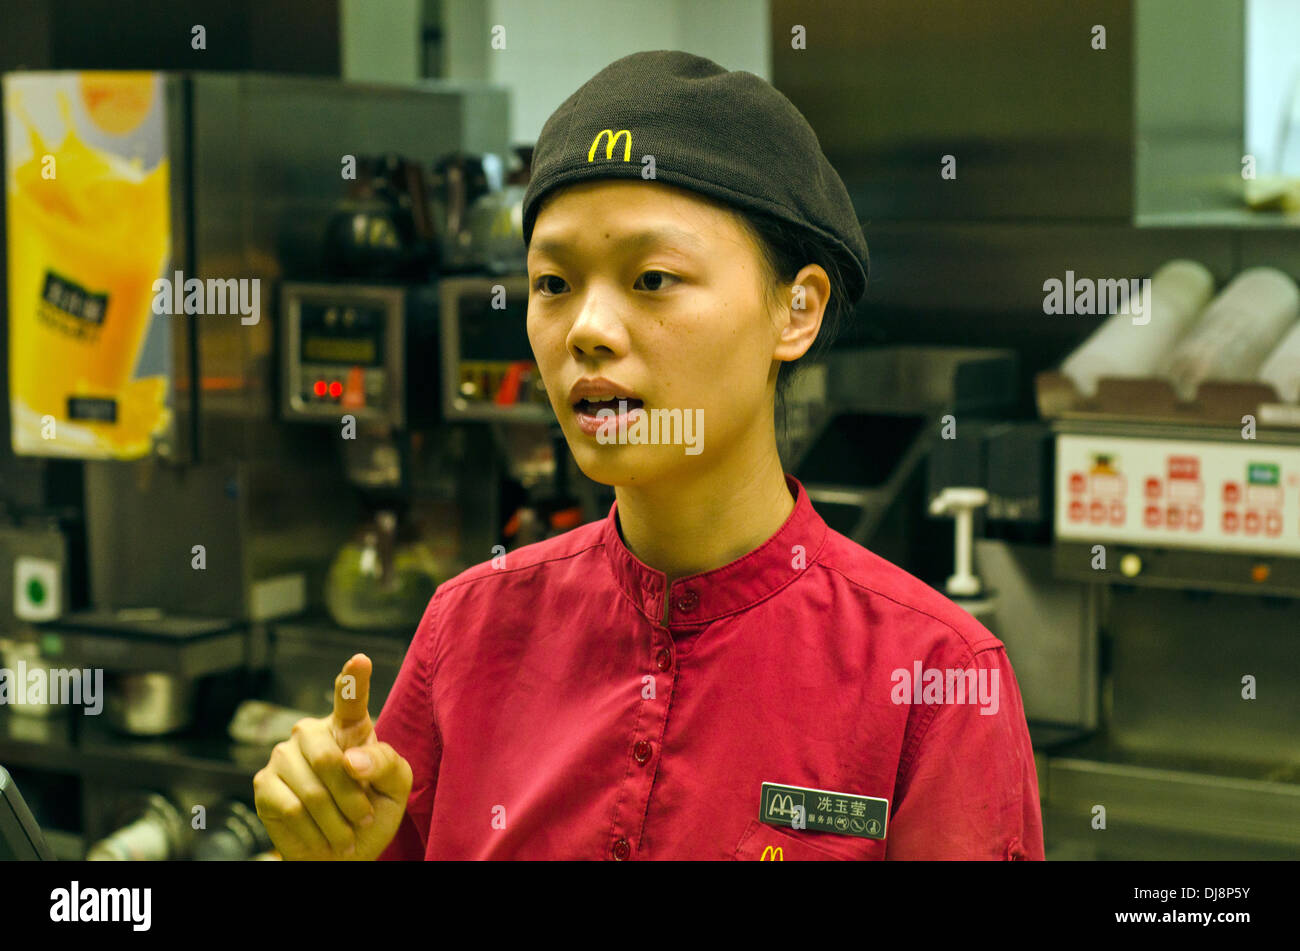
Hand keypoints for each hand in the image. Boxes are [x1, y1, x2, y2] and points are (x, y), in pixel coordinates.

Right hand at [253, 653, 412, 859]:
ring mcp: (284, 755)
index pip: (350, 700)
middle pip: (330, 760)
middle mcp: (312, 734)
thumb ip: (384, 764)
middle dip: (352, 799)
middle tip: (365, 819)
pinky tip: (320, 837)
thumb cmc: (371, 812)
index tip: (360, 660)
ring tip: (346, 836)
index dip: (354, 679)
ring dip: (335, 822)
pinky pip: (291, 808)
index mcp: (349, 728)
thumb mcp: (394, 788)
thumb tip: (351, 760)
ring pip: (312, 790)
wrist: (341, 854)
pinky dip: (312, 830)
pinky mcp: (264, 784)